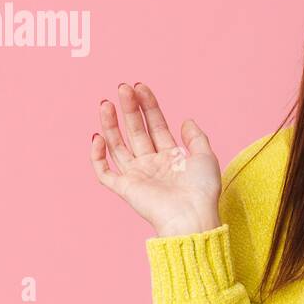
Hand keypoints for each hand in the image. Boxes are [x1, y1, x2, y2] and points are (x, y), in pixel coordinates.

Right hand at [90, 82, 222, 237]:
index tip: (141, 87)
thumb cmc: (202, 191)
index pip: (155, 125)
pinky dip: (97, 155)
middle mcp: (151, 163)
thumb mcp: (206, 157)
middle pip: (135, 131)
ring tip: (106, 103)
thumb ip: (196, 138)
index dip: (148, 106)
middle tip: (123, 88)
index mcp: (170, 156)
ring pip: (117, 145)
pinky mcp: (125, 188)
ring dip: (110, 124)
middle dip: (129, 109)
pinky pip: (105, 171)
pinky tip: (97, 137)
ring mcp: (137, 175)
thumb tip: (186, 120)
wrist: (192, 216)